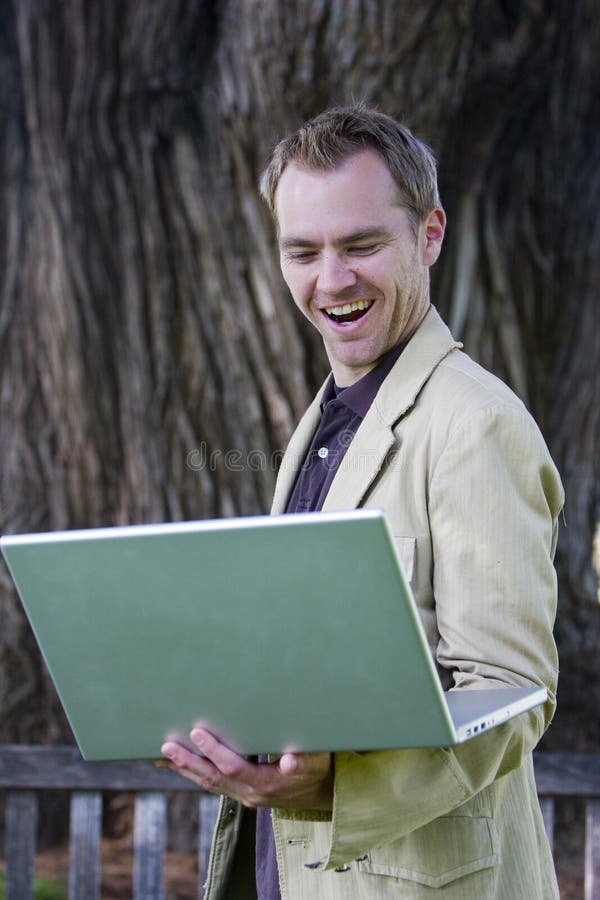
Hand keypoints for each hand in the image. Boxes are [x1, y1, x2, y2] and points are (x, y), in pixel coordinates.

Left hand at [159, 727, 332, 809]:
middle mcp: (251, 793)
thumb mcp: (318, 762)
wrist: (322, 794)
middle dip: (188, 761)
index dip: (214, 751)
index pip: (234, 767)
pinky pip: (212, 784)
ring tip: (162, 755)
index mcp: (267, 783)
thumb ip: (305, 762)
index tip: (197, 733)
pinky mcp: (241, 793)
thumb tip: (290, 761)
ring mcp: (244, 796)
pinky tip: (176, 764)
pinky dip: (193, 773)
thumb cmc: (319, 770)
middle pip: (214, 778)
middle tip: (166, 745)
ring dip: (185, 769)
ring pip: (209, 783)